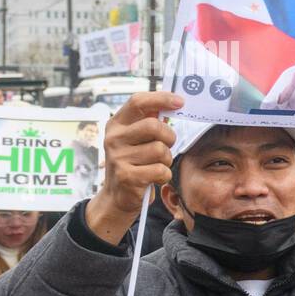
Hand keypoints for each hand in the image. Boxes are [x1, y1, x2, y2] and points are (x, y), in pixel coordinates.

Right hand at [85, 92, 180, 244]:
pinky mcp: (126, 176)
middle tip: (166, 146)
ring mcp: (118, 157)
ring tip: (154, 165)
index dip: (161, 98)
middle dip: (169, 138)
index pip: (137, 102)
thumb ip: (150, 122)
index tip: (180, 101)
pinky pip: (161, 170)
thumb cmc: (134, 163)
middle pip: (155, 126)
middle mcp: (114, 138)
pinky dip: (164, 176)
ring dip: (166, 160)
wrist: (117, 197)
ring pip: (161, 150)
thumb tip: (174, 102)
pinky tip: (153, 178)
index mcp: (117, 124)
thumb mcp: (136, 139)